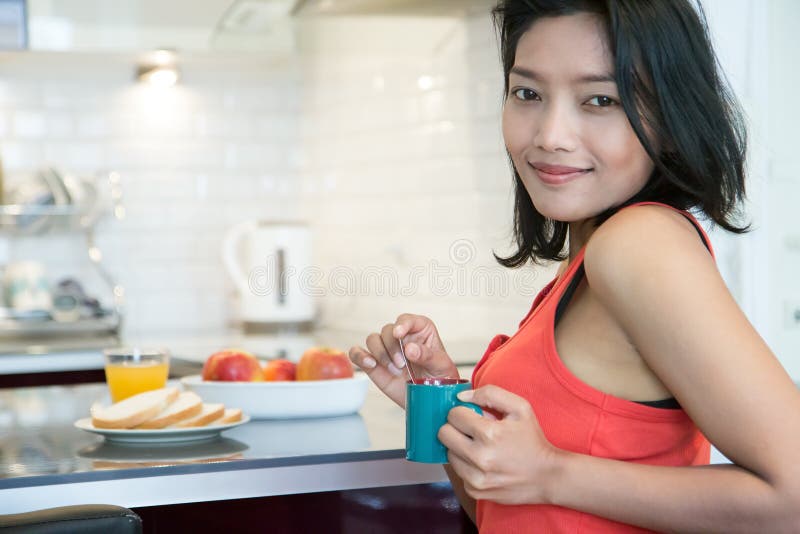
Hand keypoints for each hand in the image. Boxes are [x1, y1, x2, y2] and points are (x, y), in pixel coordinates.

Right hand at [349, 313, 458, 407]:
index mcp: (420, 331)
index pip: (407, 319)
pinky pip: (358, 353)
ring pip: (373, 339)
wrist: (430, 399)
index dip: (402, 324)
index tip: (399, 334)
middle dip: (392, 347)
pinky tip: (370, 363)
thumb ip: (427, 356)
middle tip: (402, 364)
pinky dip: (360, 356)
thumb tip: (410, 348)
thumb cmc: (440, 378)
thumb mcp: (441, 366)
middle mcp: (401, 338)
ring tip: (393, 369)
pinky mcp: (374, 364)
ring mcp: (386, 350)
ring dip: (380, 353)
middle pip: (387, 330)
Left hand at [438, 385, 560, 504]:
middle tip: (471, 430)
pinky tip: (483, 463)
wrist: (548, 476)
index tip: (473, 416)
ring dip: (460, 447)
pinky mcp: (475, 491)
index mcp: (489, 434)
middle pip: (444, 434)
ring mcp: (476, 478)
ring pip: (448, 453)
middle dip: (455, 428)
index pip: (453, 415)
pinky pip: (458, 472)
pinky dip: (466, 465)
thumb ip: (490, 394)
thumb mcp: (520, 407)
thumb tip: (461, 397)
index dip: (463, 412)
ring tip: (480, 447)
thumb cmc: (533, 440)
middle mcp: (479, 458)